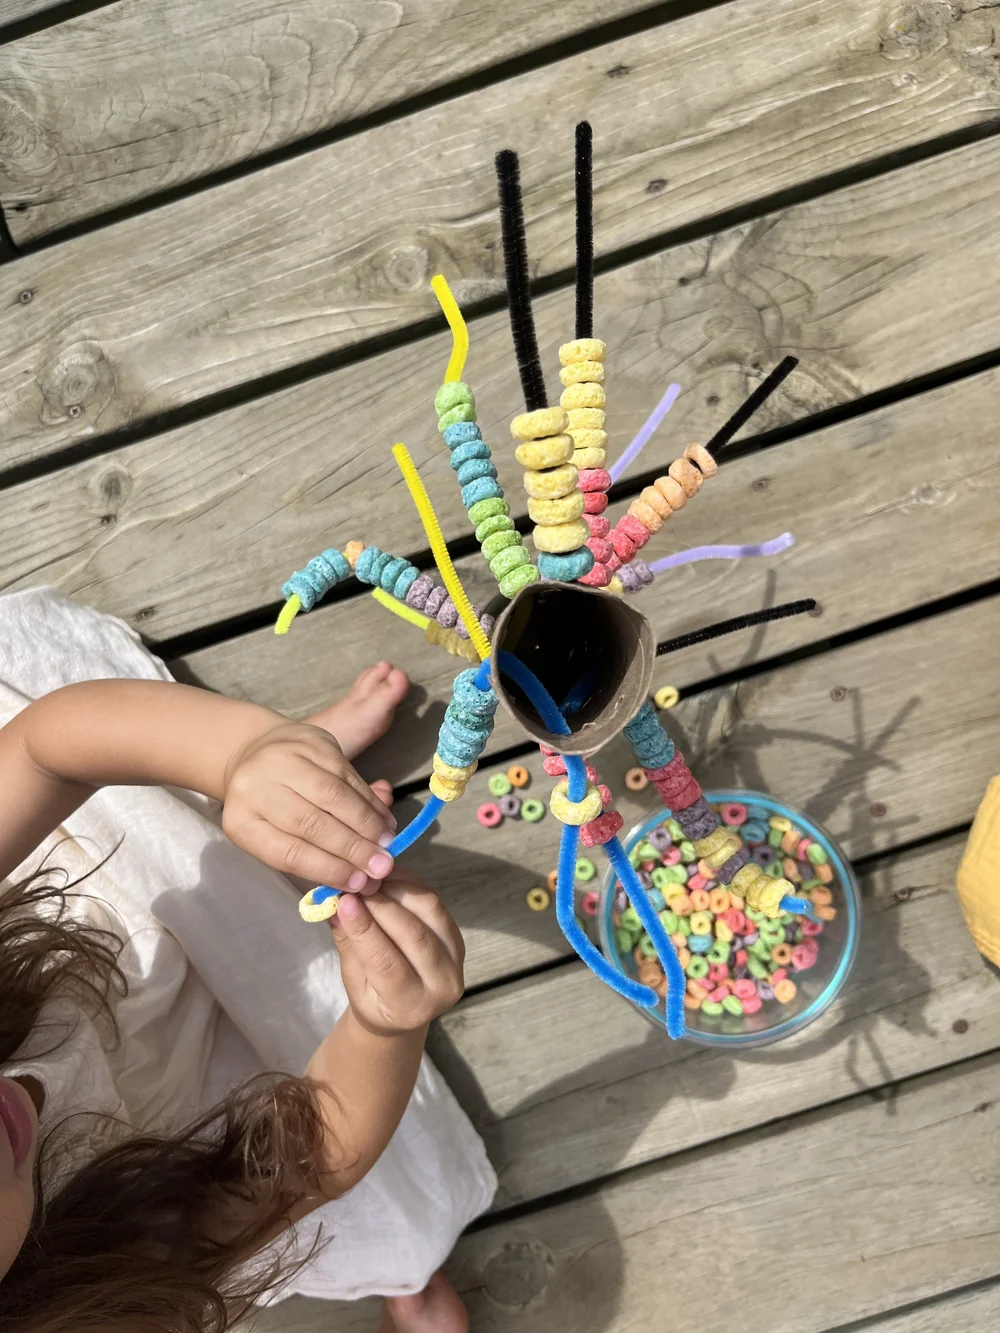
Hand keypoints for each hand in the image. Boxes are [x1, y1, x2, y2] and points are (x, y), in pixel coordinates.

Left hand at [221, 720, 396, 892]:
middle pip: (312, 824)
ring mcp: (285, 760)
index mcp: (241, 822)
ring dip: (367, 824)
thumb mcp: (276, 837)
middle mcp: (257, 787)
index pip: (288, 852)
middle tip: (382, 866)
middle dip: (353, 848)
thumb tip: (361, 879)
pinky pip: (349, 776)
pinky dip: (370, 802)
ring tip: (388, 844)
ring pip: (335, 797)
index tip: (359, 883)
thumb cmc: (268, 810)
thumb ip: (313, 858)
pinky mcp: (313, 742)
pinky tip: (385, 821)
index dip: (328, 868)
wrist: (256, 754)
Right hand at [330, 869, 464, 1034]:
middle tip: (354, 885)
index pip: (387, 962)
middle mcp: (443, 984)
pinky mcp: (458, 935)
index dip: (365, 929)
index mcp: (411, 1006)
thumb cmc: (373, 1000)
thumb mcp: (353, 983)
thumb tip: (335, 905)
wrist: (405, 1011)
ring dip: (397, 889)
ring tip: (369, 880)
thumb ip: (348, 945)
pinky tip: (386, 878)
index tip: (344, 902)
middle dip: (380, 904)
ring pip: (430, 910)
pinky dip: (410, 884)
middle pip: (413, 934)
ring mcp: (457, 958)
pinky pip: (435, 902)